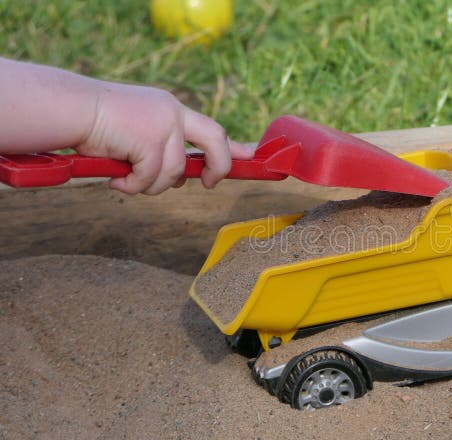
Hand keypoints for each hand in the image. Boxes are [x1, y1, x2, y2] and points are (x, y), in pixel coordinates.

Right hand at [76, 82, 252, 194]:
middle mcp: (173, 113)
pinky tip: (117, 180)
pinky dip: (134, 187)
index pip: (212, 129)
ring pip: (174, 174)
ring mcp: (164, 126)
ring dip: (151, 186)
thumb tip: (186, 175)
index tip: (249, 158)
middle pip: (215, 141)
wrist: (70, 109)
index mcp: (171, 109)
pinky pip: (151, 179)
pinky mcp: (151, 140)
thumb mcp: (139, 131)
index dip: (233, 148)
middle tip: (208, 184)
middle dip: (219, 167)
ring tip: (127, 180)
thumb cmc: (97, 124)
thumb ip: (163, 147)